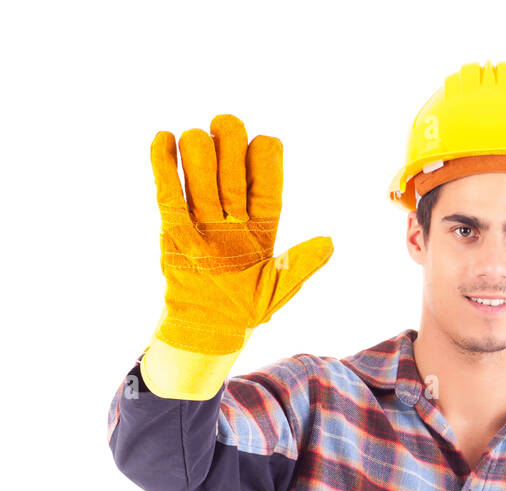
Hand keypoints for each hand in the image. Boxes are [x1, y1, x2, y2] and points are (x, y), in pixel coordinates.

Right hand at [150, 114, 332, 355]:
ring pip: (199, 148)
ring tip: (197, 191)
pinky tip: (165, 141)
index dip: (261, 154)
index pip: (266, 157)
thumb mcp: (276, 290)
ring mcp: (202, 202)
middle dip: (227, 142)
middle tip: (223, 177)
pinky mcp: (171, 214)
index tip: (253, 188)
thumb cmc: (245, 306)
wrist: (207, 322)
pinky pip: (167, 176)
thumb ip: (300, 265)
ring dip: (196, 153)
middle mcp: (234, 199)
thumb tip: (329, 244)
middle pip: (231, 140)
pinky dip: (163, 154)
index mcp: (264, 212)